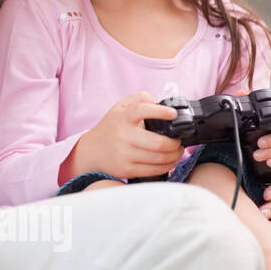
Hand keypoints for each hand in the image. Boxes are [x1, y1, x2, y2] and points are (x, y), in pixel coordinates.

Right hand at [68, 92, 185, 180]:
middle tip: (180, 141)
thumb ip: (140, 99)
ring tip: (177, 151)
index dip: (161, 112)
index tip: (173, 114)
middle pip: (159, 143)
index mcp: (122, 117)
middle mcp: (122, 136)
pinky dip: (167, 166)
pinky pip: (154, 170)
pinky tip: (169, 161)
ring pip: (160, 158)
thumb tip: (160, 103)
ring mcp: (124, 154)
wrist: (90, 151)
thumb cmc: (111, 127)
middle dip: (176, 143)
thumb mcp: (120, 107)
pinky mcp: (126, 169)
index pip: (142, 110)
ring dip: (175, 156)